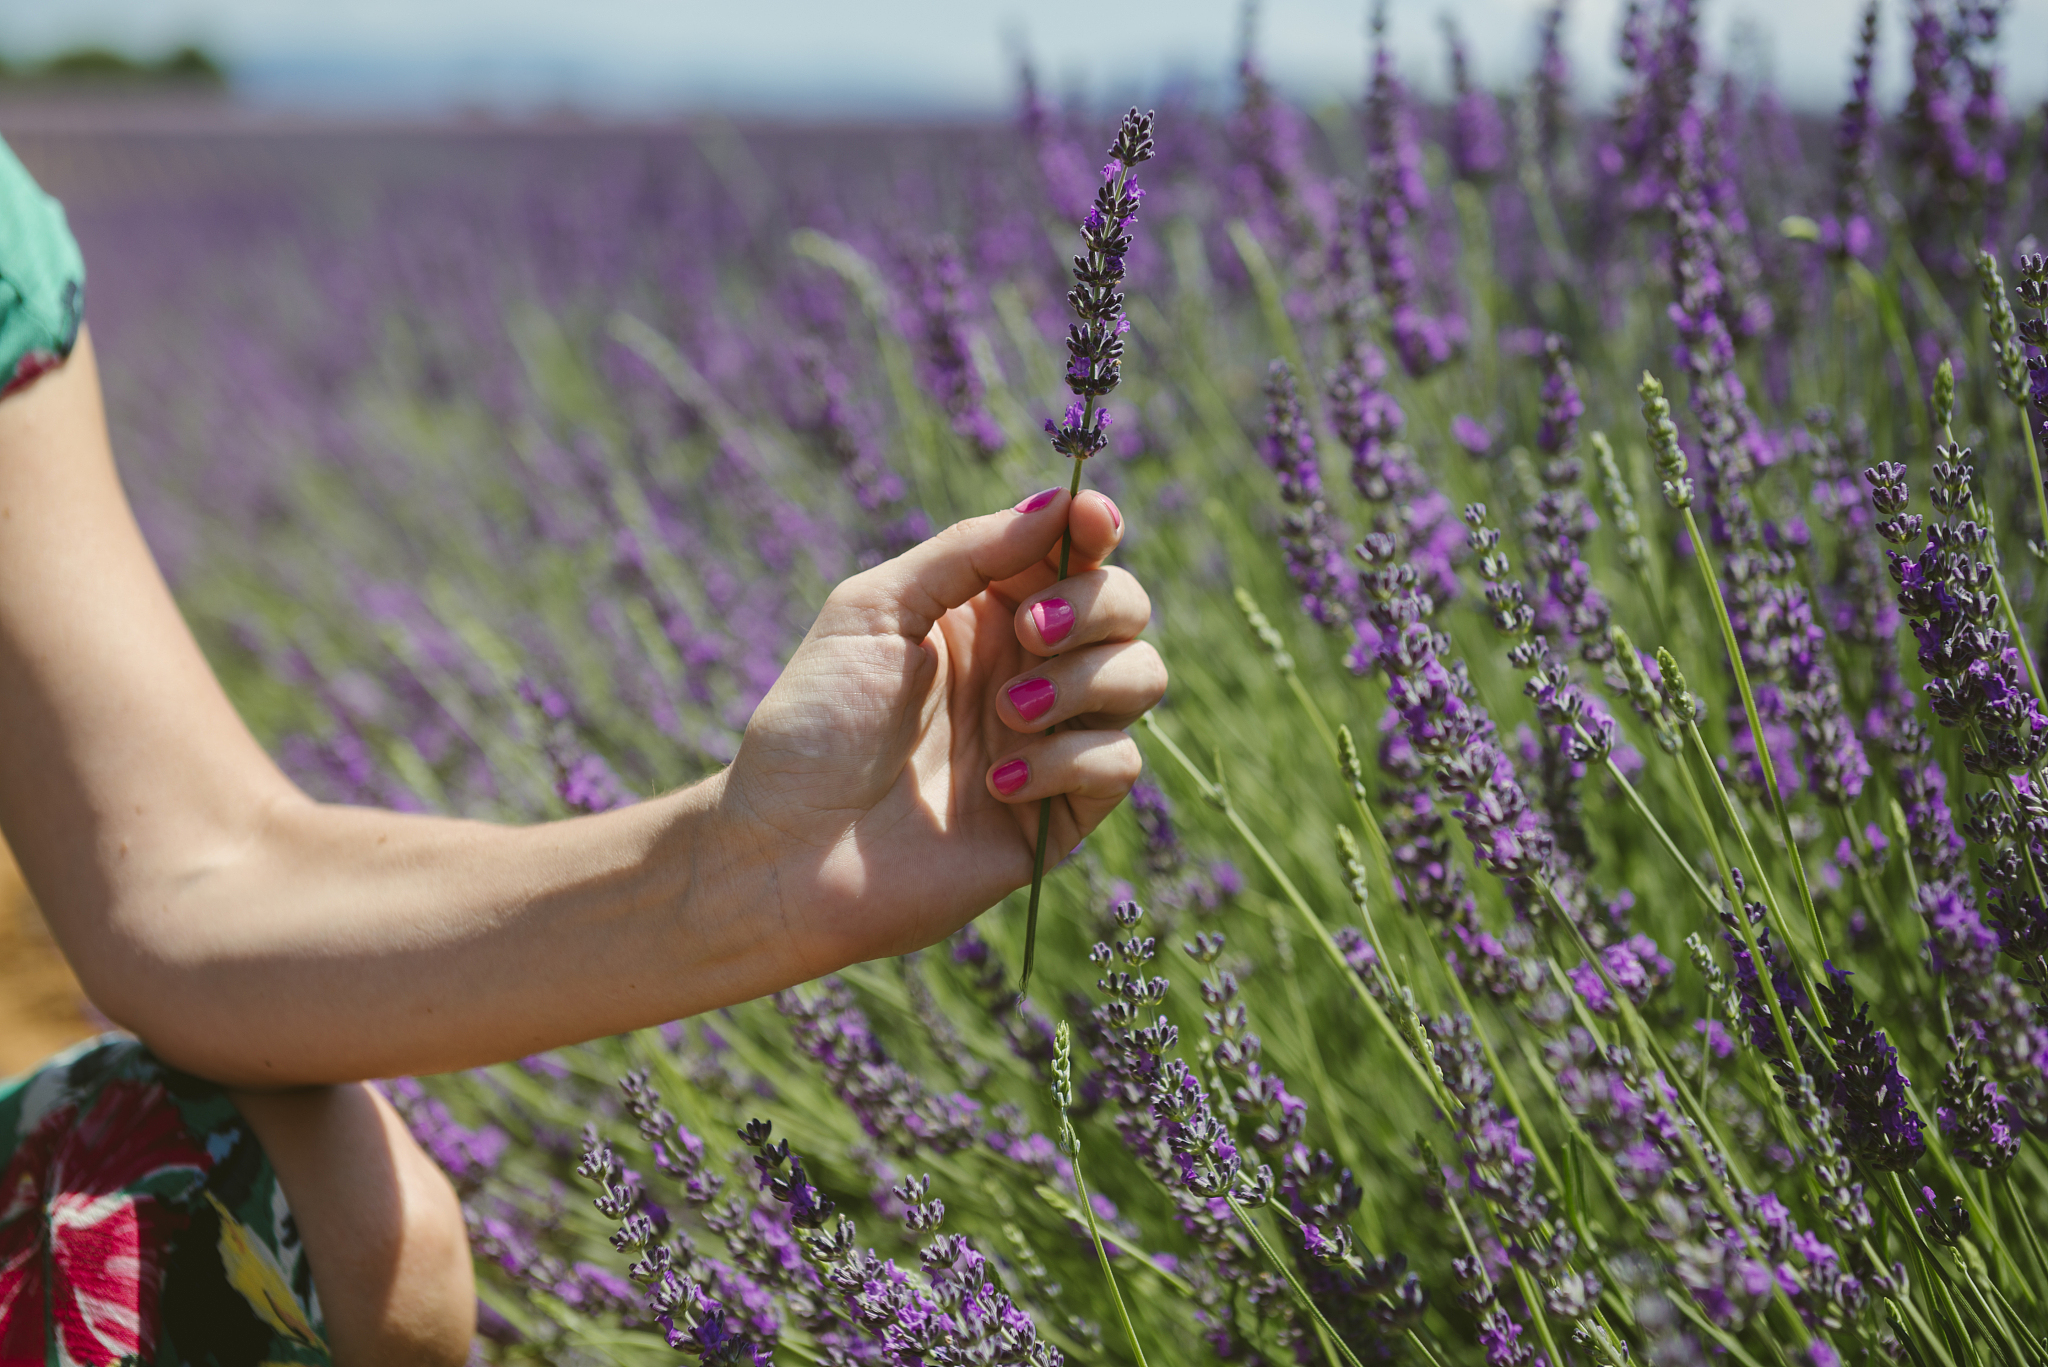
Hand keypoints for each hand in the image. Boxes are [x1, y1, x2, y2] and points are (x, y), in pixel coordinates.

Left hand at [723, 487, 1164, 976]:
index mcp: (983, 614)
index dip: (1092, 529)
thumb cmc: (813, 727)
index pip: (1072, 555)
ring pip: (1141, 677)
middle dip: (1090, 607)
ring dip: (1084, 682)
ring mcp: (1049, 743)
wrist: (787, 853)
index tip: (1091, 523)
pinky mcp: (1060, 816)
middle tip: (1026, 634)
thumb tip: (1061, 504)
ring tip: (1006, 715)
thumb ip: (967, 552)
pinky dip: (1065, 762)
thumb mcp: (873, 610)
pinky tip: (995, 785)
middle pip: (1125, 608)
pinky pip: (1118, 763)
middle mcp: (1028, 671)